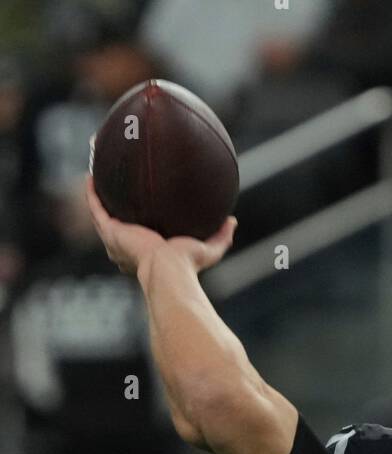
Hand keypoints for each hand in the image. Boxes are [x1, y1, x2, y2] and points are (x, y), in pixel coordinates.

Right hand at [86, 176, 236, 276]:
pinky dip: (92, 193)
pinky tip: (91, 176)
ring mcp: (116, 240)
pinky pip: (96, 209)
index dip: (137, 224)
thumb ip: (220, 237)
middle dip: (113, 208)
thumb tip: (232, 221)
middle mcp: (127, 248)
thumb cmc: (186, 266)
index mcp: (146, 252)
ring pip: (102, 215)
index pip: (139, 237)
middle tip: (114, 189)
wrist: (169, 271)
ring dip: (98, 196)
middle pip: (116, 225)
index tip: (139, 209)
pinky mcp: (111, 231)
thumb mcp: (207, 250)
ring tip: (97, 176)